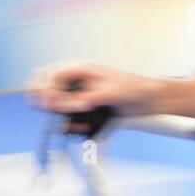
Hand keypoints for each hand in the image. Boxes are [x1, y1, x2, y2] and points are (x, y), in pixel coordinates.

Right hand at [26, 60, 156, 115]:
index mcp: (77, 68)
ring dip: (62, 118)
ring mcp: (77, 95)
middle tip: (59, 114)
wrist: (148, 100)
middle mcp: (74, 81)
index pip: (48, 78)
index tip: (53, 105)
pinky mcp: (83, 109)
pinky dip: (72, 125)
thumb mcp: (104, 92)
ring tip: (76, 124)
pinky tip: (82, 128)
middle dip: (49, 105)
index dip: (47, 93)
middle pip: (46, 91)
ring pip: (55, 107)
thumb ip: (80, 98)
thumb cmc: (132, 87)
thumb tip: (58, 103)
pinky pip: (68, 118)